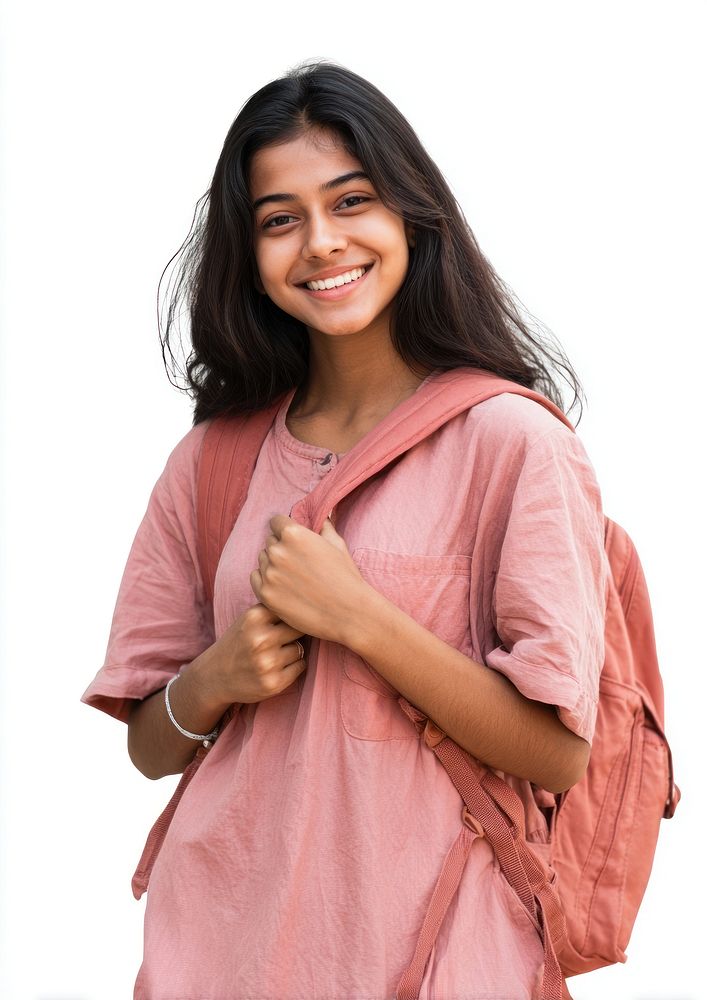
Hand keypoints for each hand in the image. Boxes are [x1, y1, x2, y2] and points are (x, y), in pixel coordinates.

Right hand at [197, 602, 308, 706]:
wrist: (216, 676)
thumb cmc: (239, 642)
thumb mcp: (250, 618)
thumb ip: (275, 608)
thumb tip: (313, 604)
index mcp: (254, 617)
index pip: (290, 609)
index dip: (293, 615)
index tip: (291, 619)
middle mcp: (260, 639)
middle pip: (299, 629)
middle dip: (295, 633)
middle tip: (284, 638)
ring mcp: (267, 663)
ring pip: (300, 649)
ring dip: (294, 651)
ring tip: (277, 653)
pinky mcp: (274, 683)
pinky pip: (301, 666)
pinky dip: (294, 666)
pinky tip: (279, 666)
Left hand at [250, 515, 366, 644]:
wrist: (348, 613)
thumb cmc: (346, 577)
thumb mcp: (337, 544)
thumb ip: (323, 526)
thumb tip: (320, 517)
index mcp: (294, 534)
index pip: (276, 521)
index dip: (285, 529)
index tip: (292, 539)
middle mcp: (277, 551)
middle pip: (270, 541)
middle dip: (282, 547)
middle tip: (299, 562)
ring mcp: (269, 574)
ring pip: (263, 560)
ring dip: (273, 564)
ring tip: (294, 577)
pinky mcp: (265, 594)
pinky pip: (256, 578)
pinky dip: (265, 579)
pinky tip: (283, 586)